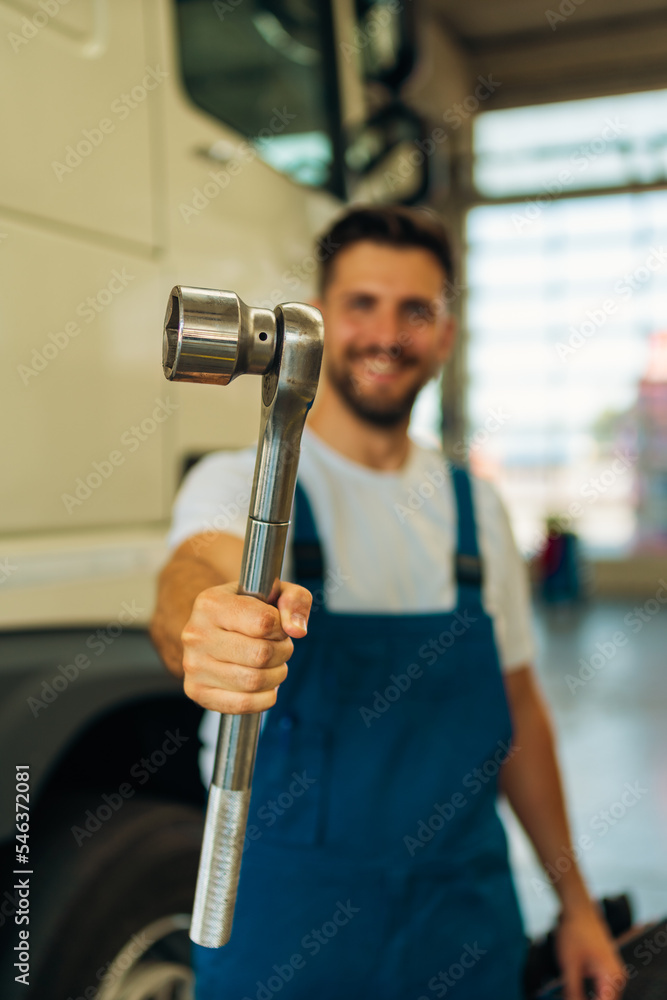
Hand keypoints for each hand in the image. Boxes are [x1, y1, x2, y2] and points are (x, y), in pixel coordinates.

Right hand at [180, 580, 311, 712]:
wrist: (212, 627)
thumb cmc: (246, 608)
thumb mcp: (274, 592)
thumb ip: (295, 599)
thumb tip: (297, 630)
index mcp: (211, 604)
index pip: (264, 622)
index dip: (281, 628)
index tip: (278, 627)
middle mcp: (196, 634)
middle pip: (261, 655)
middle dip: (282, 652)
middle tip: (280, 647)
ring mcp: (193, 665)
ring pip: (254, 681)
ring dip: (276, 675)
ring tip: (273, 664)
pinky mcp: (197, 691)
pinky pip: (242, 704)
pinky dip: (264, 698)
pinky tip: (265, 686)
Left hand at [556, 903, 626, 999]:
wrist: (579, 909)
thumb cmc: (575, 932)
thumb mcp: (569, 965)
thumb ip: (573, 991)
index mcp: (612, 977)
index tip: (575, 999)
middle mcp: (618, 976)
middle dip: (589, 999)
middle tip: (572, 996)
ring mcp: (614, 971)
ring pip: (604, 996)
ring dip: (590, 997)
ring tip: (573, 992)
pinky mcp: (607, 968)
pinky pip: (602, 988)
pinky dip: (591, 991)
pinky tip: (577, 988)